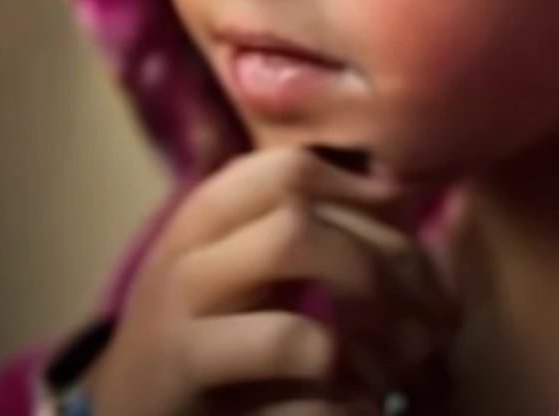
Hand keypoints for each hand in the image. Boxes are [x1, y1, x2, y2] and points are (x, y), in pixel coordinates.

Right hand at [83, 148, 453, 415]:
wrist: (127, 412)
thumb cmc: (208, 335)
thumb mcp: (243, 270)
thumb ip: (300, 229)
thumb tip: (399, 198)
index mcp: (206, 215)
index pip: (289, 168)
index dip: (360, 190)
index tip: (407, 233)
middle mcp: (188, 252)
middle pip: (298, 215)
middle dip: (381, 258)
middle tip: (431, 313)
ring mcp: (179, 314)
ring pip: (288, 262)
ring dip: (369, 306)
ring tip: (405, 358)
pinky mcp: (182, 374)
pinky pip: (288, 351)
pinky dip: (346, 386)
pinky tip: (362, 408)